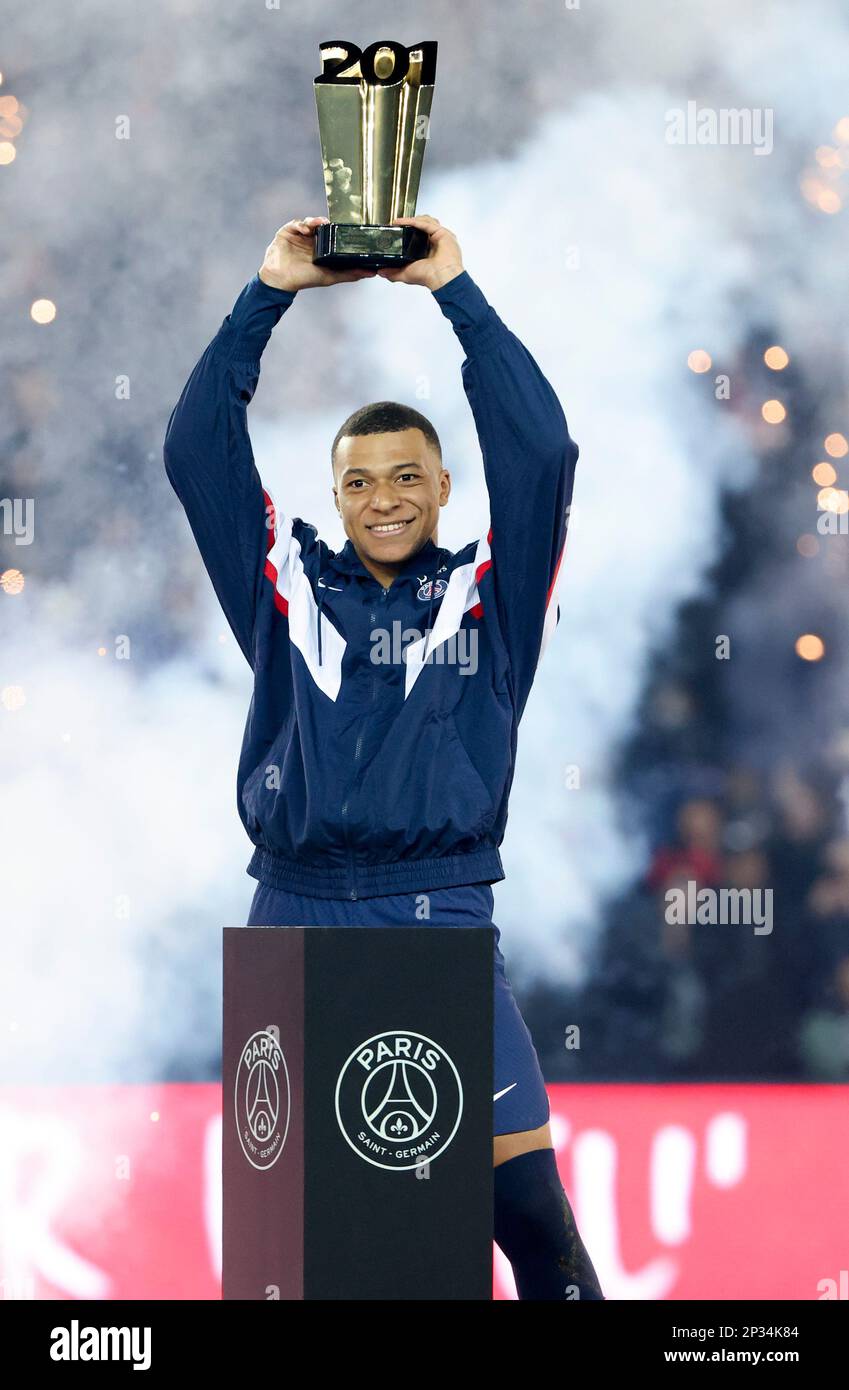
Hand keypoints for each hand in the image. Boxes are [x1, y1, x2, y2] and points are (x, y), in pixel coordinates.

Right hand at [258, 218, 377, 291]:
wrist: (280, 279)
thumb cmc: (304, 279)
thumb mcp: (330, 277)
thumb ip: (350, 274)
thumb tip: (371, 273)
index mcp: (321, 247)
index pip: (332, 234)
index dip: (338, 230)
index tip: (347, 227)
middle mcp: (311, 239)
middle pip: (322, 225)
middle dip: (327, 223)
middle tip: (332, 223)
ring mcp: (300, 234)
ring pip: (310, 222)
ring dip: (315, 221)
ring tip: (320, 223)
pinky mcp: (288, 231)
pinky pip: (296, 223)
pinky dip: (302, 224)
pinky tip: (305, 229)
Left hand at [377, 215, 463, 290]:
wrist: (440, 277)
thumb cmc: (429, 277)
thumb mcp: (406, 274)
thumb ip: (393, 273)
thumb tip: (381, 272)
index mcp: (429, 252)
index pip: (418, 236)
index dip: (407, 232)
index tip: (396, 231)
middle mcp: (435, 243)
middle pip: (423, 226)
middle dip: (410, 223)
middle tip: (397, 224)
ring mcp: (440, 237)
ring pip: (426, 221)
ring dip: (412, 219)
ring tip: (399, 222)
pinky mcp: (442, 232)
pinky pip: (427, 222)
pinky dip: (414, 220)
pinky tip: (402, 221)